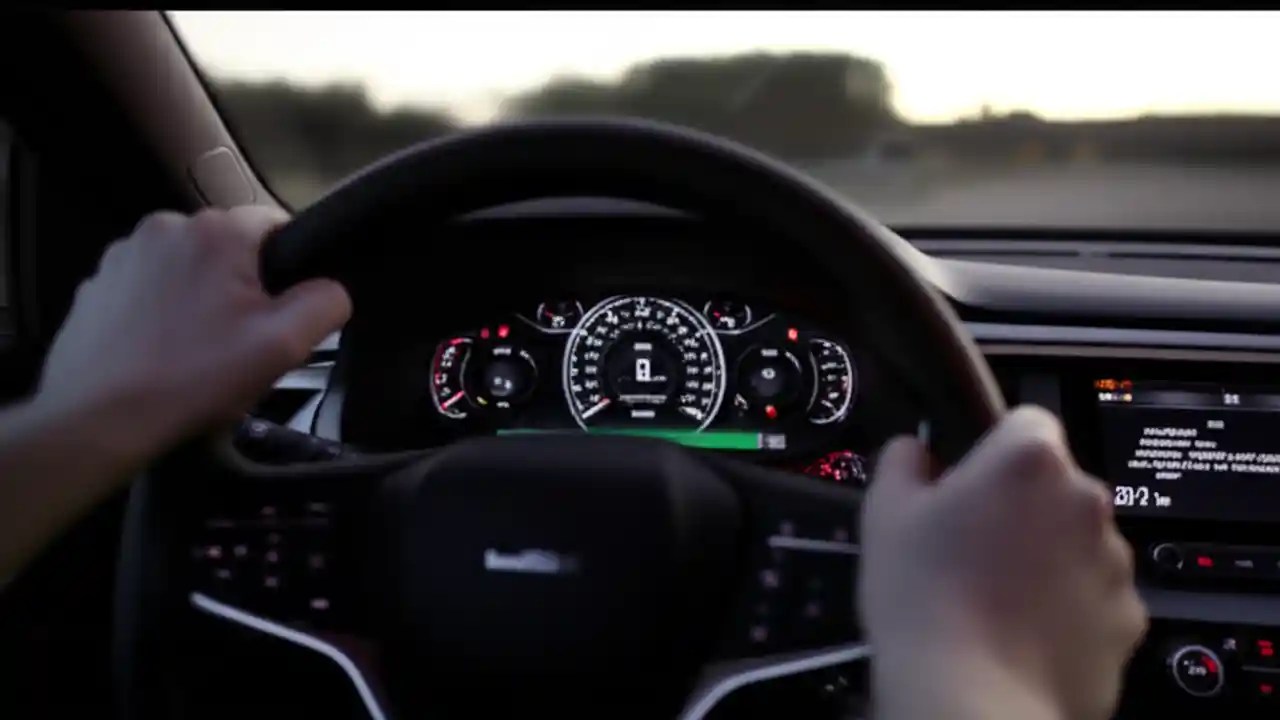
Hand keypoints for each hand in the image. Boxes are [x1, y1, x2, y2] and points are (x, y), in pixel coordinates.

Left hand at [35, 206, 350, 464]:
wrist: (97, 419)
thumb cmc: (196, 377)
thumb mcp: (283, 346)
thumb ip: (325, 304)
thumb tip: (332, 289)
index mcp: (216, 231)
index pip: (277, 224)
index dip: (291, 269)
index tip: (282, 315)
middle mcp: (165, 226)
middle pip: (230, 249)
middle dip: (243, 287)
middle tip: (242, 343)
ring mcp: (123, 254)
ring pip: (188, 268)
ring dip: (201, 298)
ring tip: (198, 352)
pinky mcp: (95, 284)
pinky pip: (148, 288)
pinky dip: (161, 312)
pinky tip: (161, 353)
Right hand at [860, 406, 1146, 719]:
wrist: (973, 700)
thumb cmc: (923, 601)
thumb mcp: (884, 515)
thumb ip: (904, 461)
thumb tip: (916, 450)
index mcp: (1028, 460)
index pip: (1026, 419)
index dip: (993, 447)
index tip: (968, 483)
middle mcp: (1085, 500)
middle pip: (1055, 484)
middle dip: (1022, 506)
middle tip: (971, 546)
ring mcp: (1115, 562)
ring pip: (1077, 540)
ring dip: (1047, 555)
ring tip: (994, 597)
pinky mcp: (1129, 618)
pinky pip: (1095, 595)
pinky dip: (1069, 606)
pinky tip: (1023, 631)